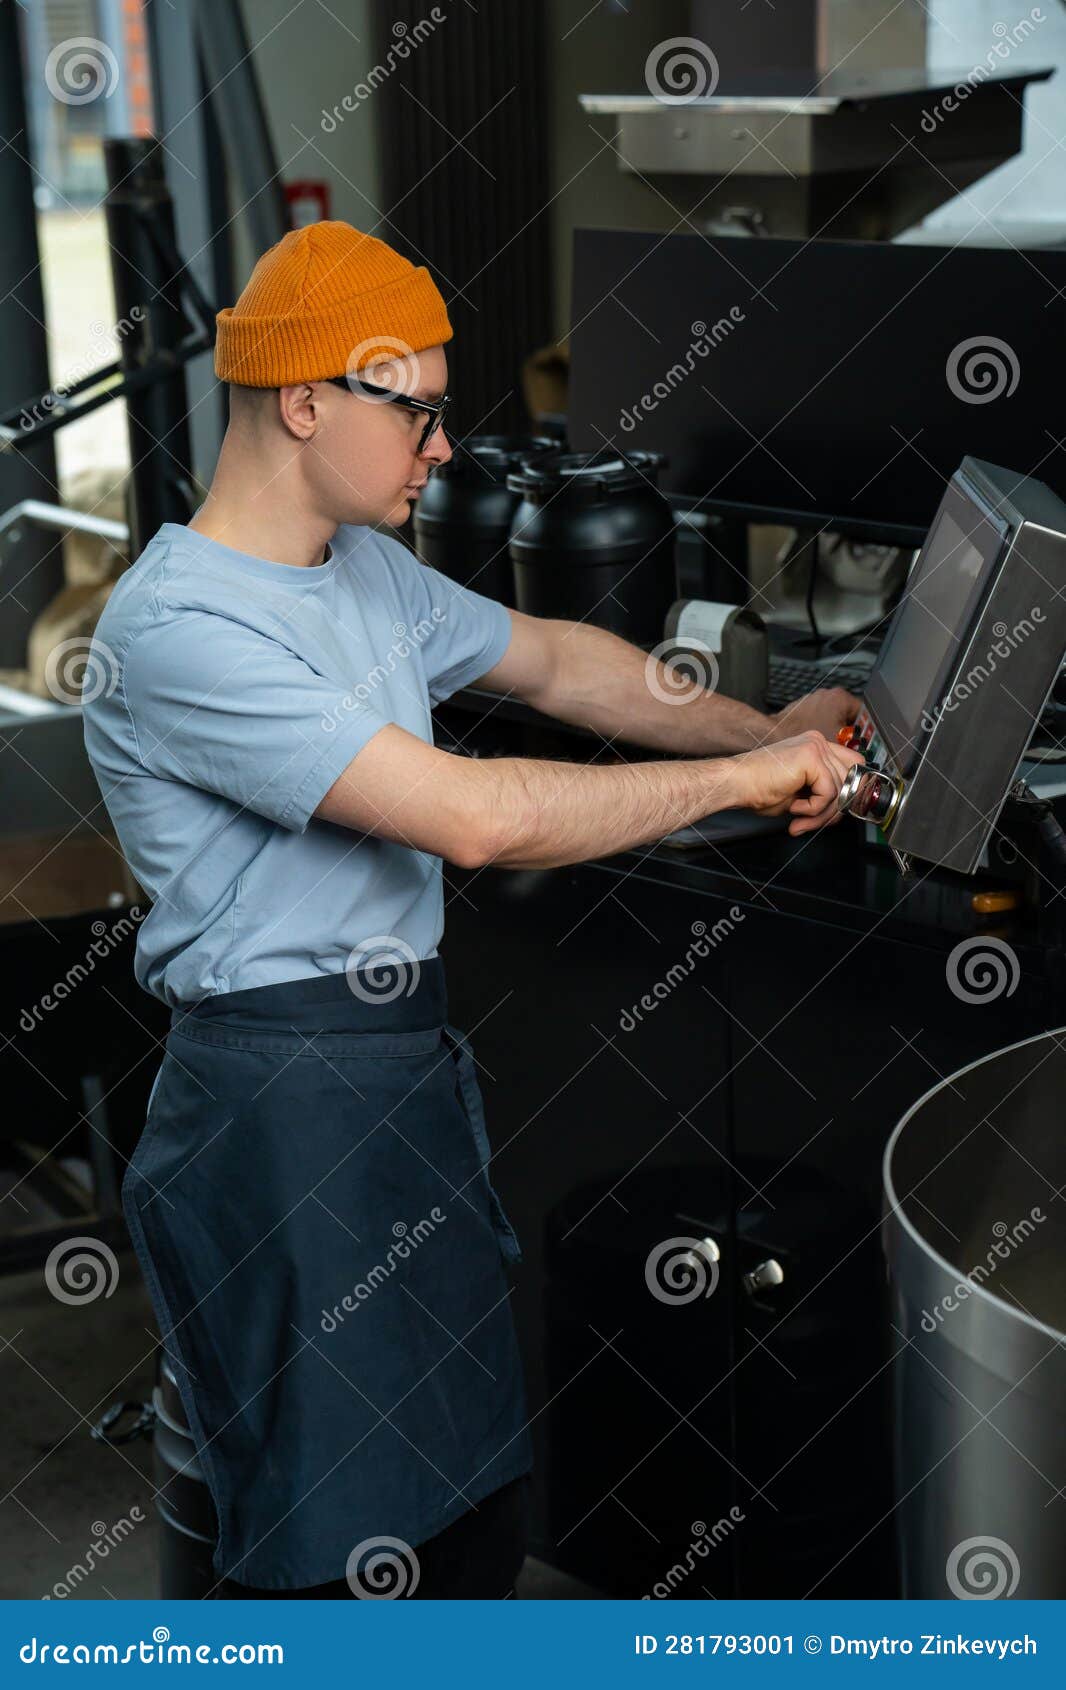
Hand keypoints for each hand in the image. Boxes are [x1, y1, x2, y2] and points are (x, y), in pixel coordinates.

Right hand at [727, 730, 864, 835]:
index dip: (850, 790)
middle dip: (835, 808)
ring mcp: (815, 747)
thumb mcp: (799, 794)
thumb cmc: (757, 788)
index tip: (836, 812)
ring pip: (839, 790)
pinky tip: (794, 806)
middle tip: (813, 822)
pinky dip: (813, 808)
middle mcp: (817, 742)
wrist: (735, 783)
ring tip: (798, 817)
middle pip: (851, 778)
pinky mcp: (811, 757)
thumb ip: (822, 797)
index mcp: (814, 747)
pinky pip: (828, 792)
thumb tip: (840, 811)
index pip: (852, 765)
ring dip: (820, 813)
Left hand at [763, 686, 860, 744]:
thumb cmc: (799, 734)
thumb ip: (850, 748)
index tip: (865, 744)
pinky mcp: (805, 708)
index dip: (867, 732)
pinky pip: (822, 719)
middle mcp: (829, 695)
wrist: (772, 733)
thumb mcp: (834, 744)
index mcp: (841, 698)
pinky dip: (823, 730)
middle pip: (851, 717)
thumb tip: (859, 757)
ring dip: (836, 733)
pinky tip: (819, 743)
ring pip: (836, 719)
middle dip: (850, 734)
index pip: (866, 714)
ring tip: (833, 747)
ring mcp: (816, 700)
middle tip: (849, 748)